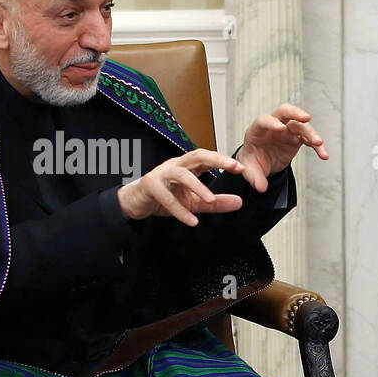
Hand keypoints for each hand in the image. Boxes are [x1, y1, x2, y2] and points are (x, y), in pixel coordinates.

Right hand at [116, 148, 247, 226]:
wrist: (136, 203)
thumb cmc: (164, 198)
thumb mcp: (194, 202)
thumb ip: (216, 203)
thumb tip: (240, 202)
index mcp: (187, 166)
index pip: (207, 158)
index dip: (224, 160)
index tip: (242, 168)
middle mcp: (175, 166)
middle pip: (197, 156)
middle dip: (216, 160)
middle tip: (234, 168)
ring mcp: (161, 174)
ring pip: (181, 174)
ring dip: (198, 186)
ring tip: (211, 200)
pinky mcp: (150, 185)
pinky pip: (166, 197)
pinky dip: (179, 209)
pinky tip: (192, 221)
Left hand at [235, 104, 328, 192]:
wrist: (260, 162)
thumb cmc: (253, 160)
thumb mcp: (250, 170)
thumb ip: (254, 178)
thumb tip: (261, 187)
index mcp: (258, 130)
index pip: (264, 120)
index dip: (271, 123)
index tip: (280, 128)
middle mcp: (274, 126)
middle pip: (285, 111)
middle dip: (296, 112)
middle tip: (306, 118)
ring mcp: (286, 130)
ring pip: (300, 125)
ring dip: (311, 133)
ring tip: (319, 144)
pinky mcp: (296, 138)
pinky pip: (308, 138)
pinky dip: (316, 145)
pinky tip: (323, 154)